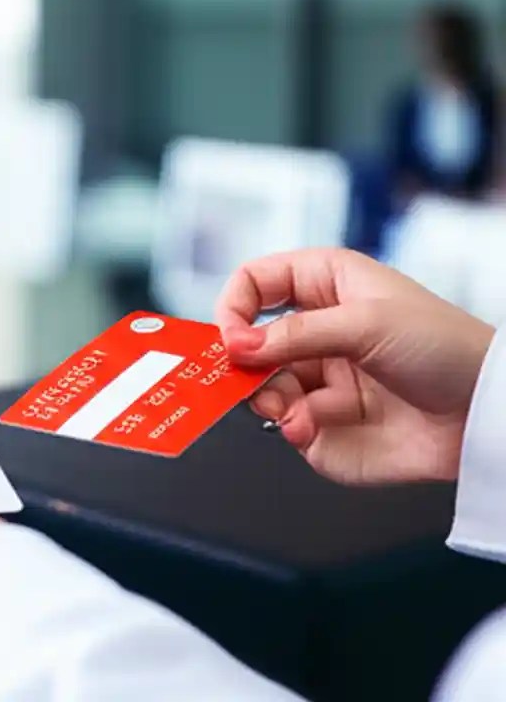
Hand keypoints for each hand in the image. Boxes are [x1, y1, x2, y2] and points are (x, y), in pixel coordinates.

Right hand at [215, 248, 493, 484]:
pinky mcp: (324, 425)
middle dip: (241, 363)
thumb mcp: (367, 323)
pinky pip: (286, 426)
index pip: (256, 283)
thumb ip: (295, 334)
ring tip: (290, 410)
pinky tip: (310, 427)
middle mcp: (316, 332)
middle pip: (248, 342)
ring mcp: (319, 380)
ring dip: (268, 399)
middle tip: (239, 378)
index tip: (230, 336)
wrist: (485, 415)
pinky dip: (292, 427)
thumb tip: (238, 346)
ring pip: (260, 388)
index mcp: (327, 287)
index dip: (235, 305)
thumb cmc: (447, 348)